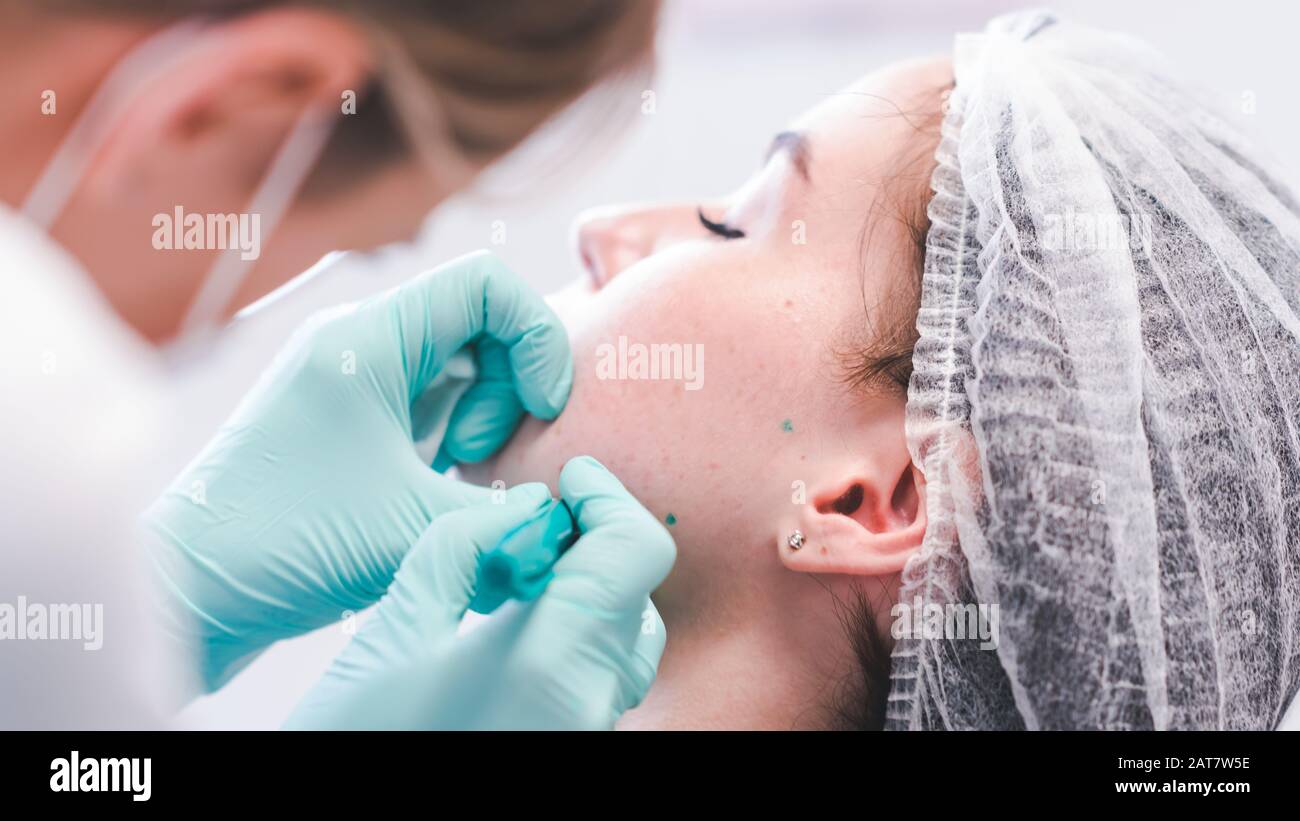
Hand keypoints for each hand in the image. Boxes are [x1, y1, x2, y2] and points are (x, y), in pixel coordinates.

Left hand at [144, 251, 571, 690]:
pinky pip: (431, 404)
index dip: (538, 337)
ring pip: (460, 368)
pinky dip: (455, 439)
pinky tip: (439, 491)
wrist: (187, 594)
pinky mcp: (350, 423)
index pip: (488, 283)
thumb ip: (507, 515)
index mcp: (369, 339)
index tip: (546, 408)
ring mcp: (353, 383)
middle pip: (481, 326)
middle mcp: (361, 345)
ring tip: (457, 477)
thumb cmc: (280, 546)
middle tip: (479, 457)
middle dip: (509, 392)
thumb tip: (561, 510)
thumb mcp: (412, 529)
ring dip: (485, 419)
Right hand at [284, 457, 676, 729]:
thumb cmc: (354, 742)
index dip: (606, 498)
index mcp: (552, 663)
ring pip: (622, 645)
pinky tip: (512, 635)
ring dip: (586, 596)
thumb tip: (521, 510)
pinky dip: (574, 642)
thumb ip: (460, 552)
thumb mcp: (390, 633)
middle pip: (635, 598)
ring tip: (514, 582)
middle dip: (592, 547)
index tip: (567, 480)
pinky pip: (598, 684)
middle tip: (530, 531)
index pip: (636, 552)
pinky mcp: (570, 751)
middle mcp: (589, 706)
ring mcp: (586, 738)